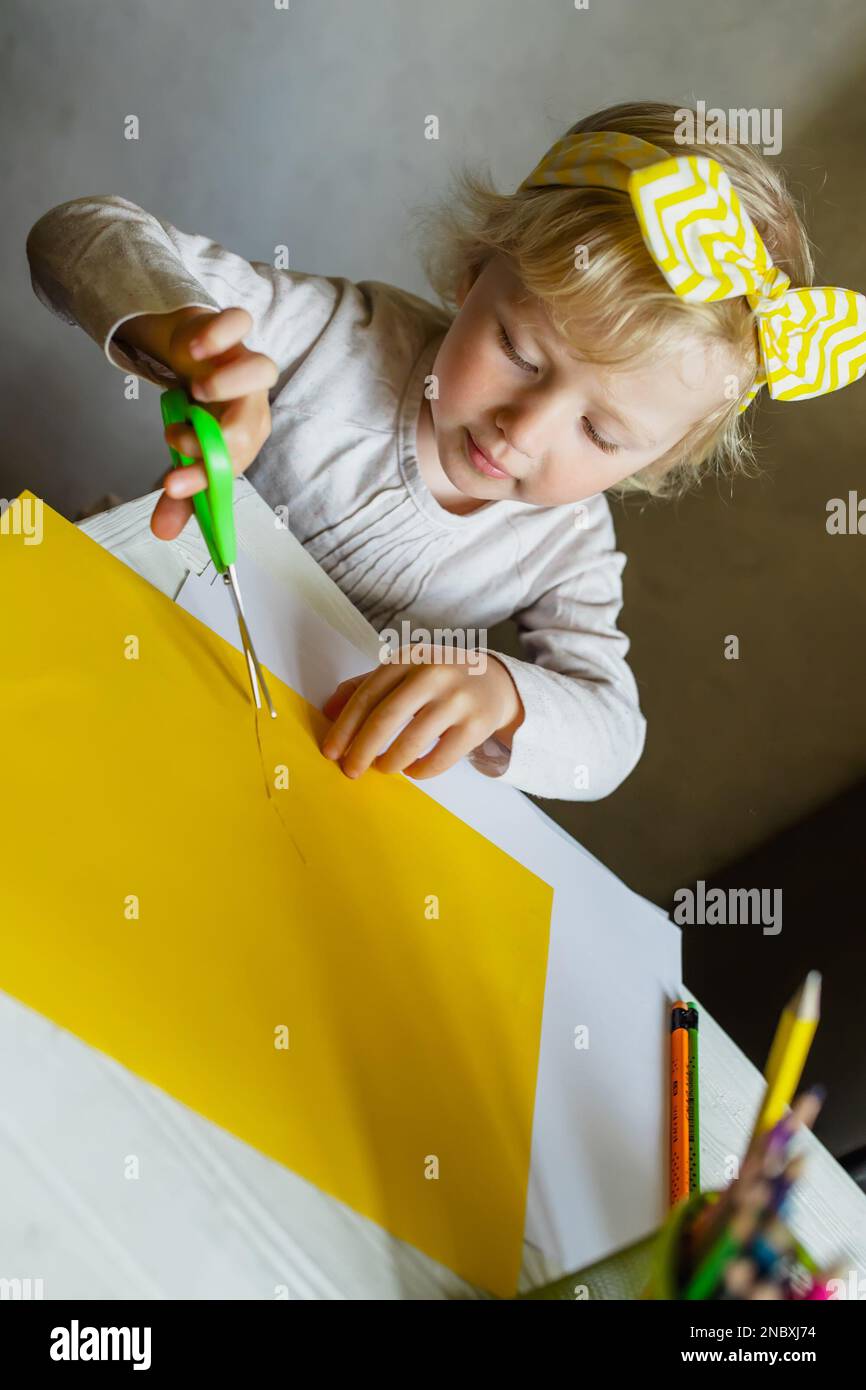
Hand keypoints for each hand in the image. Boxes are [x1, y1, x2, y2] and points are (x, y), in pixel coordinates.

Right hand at [139, 307, 278, 540]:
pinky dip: (221, 334)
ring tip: (196, 393)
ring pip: (263, 370)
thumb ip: (179, 493)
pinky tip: (194, 349)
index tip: (172, 485)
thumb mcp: (186, 450)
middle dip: (218, 439)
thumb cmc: (199, 405)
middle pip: (253, 422)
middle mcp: (251, 401)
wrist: (193, 350)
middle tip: (179, 442)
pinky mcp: (232, 331)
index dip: (205, 477)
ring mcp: (244, 363)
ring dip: (230, 384)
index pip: (234, 462)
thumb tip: (160, 532)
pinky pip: (239, 325)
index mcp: (244, 435)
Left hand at [319, 644, 523, 780]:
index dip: (345, 726)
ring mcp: (458, 698)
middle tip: (350, 770)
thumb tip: (328, 710)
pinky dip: (422, 770)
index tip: (331, 751)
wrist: (495, 680)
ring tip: (384, 768)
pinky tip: (413, 771)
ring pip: (414, 739)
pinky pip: (442, 756)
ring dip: (391, 761)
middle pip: (387, 717)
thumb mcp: (403, 671)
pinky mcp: (477, 723)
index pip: (368, 694)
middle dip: (363, 749)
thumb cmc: (438, 677)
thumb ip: (365, 687)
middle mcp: (433, 673)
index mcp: (408, 657)